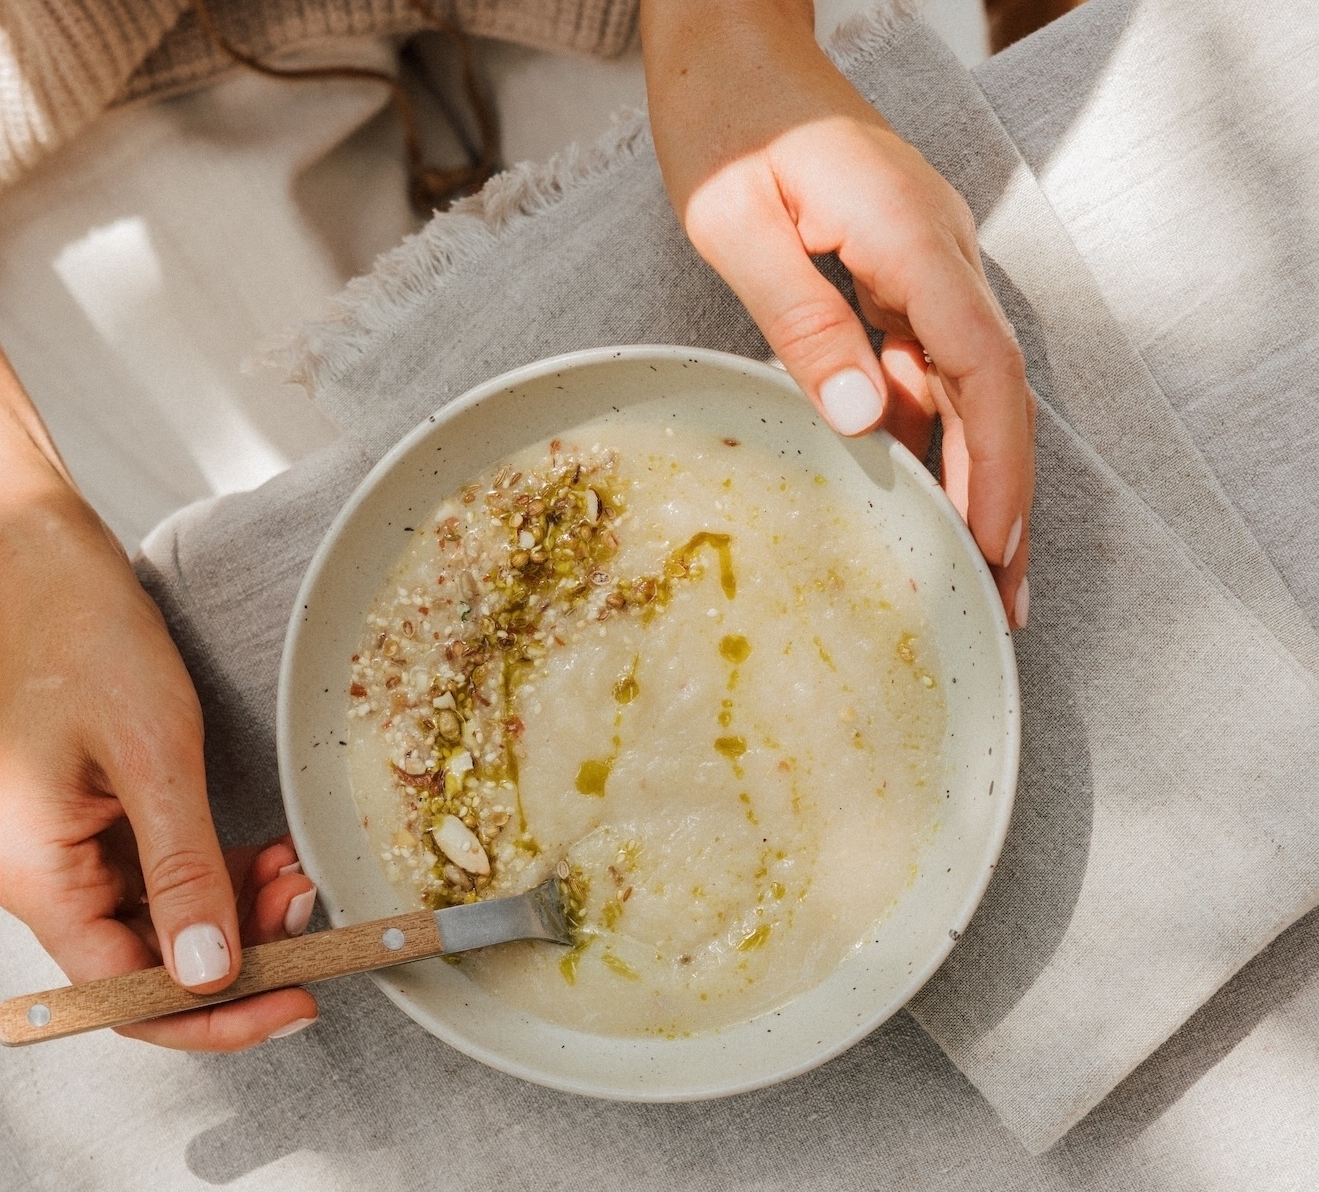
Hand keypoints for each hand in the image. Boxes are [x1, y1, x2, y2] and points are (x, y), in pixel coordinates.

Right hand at [0, 530, 318, 1050]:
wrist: (64, 579)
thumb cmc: (98, 653)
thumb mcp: (155, 762)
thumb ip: (184, 874)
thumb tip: (209, 977)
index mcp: (38, 879)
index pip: (125, 996)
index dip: (214, 1016)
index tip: (298, 1004)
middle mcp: (51, 885)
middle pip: (151, 972)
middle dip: (241, 958)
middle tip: (315, 922)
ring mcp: (80, 862)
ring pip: (174, 933)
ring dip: (244, 915)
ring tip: (300, 873)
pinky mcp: (112, 836)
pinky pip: (177, 886)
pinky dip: (231, 880)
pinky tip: (277, 855)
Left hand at [642, 0, 1033, 627]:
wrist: (731, 42)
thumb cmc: (724, 120)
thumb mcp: (739, 224)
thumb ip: (803, 321)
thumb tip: (863, 422)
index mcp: (909, 238)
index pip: (982, 369)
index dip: (996, 466)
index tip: (995, 548)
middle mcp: (936, 253)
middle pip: (993, 392)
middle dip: (1001, 498)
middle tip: (1002, 601)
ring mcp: (922, 263)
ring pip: (965, 388)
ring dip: (968, 478)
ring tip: (966, 573)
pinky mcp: (896, 274)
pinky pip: (923, 367)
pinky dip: (924, 436)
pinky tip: (911, 498)